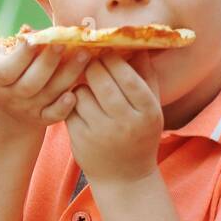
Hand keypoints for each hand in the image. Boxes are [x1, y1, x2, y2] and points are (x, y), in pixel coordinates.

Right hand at [0, 23, 87, 130]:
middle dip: (48, 62)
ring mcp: (29, 109)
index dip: (21, 56)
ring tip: (84, 54)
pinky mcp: (43, 118)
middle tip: (64, 41)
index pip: (8, 70)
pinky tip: (77, 92)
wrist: (4, 111)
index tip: (35, 38)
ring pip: (49, 94)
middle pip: (31, 82)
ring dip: (67, 75)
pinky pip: (54, 115)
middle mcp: (11, 97)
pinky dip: (65, 107)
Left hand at [65, 52, 162, 183]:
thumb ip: (146, 75)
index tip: (106, 51)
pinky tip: (78, 102)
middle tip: (90, 62)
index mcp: (148, 112)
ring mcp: (101, 133)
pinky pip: (69, 108)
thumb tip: (139, 43)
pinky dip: (71, 101)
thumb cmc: (139, 134)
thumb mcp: (151, 107)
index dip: (113, 59)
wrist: (124, 177)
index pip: (127, 76)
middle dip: (92, 66)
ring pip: (81, 92)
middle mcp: (125, 122)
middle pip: (100, 80)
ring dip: (80, 84)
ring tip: (86, 85)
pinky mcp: (80, 140)